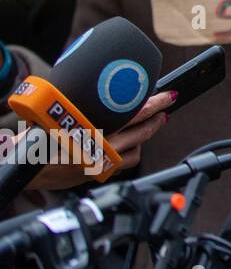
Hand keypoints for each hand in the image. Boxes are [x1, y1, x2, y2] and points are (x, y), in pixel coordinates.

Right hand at [25, 90, 173, 191]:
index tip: (169, 96)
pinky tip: (129, 144)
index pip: (134, 112)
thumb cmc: (38, 137)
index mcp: (94, 128)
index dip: (155, 103)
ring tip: (149, 125)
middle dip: (156, 119)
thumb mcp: (61, 113)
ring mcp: (101, 164)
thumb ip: (88, 106)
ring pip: (136, 152)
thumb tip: (110, 93)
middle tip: (166, 108)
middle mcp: (101, 148)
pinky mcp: (98, 175)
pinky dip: (129, 153)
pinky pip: (123, 164)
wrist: (24, 169)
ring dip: (143, 138)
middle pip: (141, 132)